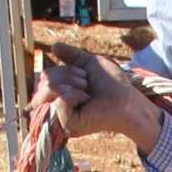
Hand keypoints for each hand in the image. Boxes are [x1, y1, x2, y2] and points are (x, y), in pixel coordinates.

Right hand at [29, 44, 160, 154]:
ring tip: (87, 92)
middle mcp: (57, 106)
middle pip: (45, 80)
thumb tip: (53, 46)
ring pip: (49, 88)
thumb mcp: (89, 63)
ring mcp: (61, 116)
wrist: (126, 99)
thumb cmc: (111, 83)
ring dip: (72, 83)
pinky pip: (59, 100)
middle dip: (68, 75)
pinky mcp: (68, 124)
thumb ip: (71, 55)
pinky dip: (74, 94)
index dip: (63, 70)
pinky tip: (86, 99)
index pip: (45, 76)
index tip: (83, 75)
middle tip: (86, 84)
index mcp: (60, 93)